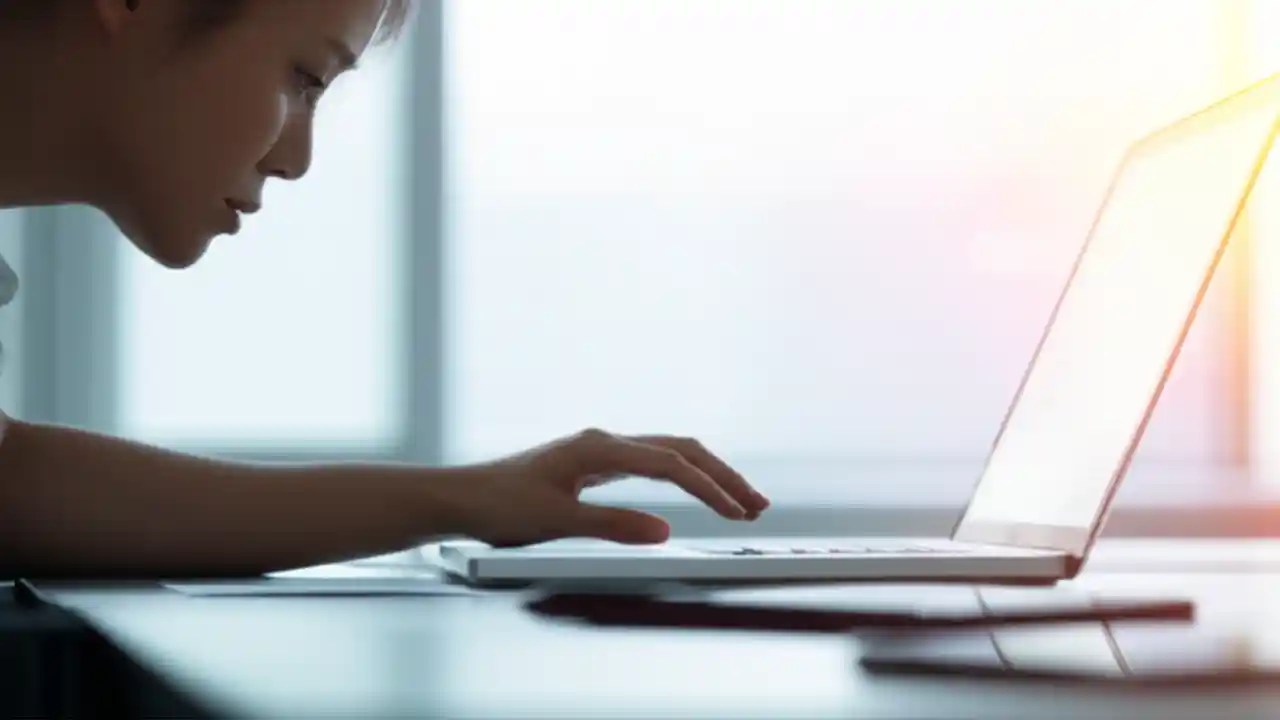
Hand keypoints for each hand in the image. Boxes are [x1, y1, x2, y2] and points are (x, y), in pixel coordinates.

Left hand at [450, 428, 769, 546]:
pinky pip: (651, 464)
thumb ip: (612, 525)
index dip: (709, 489)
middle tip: (758, 505)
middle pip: (680, 450)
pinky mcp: (593, 464)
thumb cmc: (500, 507)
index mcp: (599, 449)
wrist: (461, 498)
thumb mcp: (556, 522)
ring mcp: (599, 450)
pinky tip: (692, 491)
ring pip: (668, 454)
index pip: (670, 464)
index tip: (737, 512)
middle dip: (722, 476)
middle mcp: (604, 442)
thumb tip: (667, 531)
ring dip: (707, 475)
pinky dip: (682, 477)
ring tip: (739, 502)